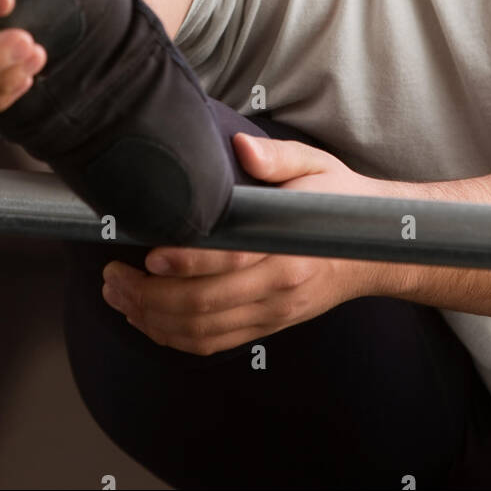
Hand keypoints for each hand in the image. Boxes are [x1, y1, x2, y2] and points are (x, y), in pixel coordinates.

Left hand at [101, 133, 383, 354]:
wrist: (377, 251)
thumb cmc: (341, 203)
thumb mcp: (318, 167)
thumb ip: (278, 158)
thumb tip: (241, 148)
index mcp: (291, 249)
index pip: (231, 261)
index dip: (186, 262)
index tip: (148, 252)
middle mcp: (280, 289)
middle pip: (204, 306)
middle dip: (149, 296)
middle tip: (112, 276)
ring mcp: (272, 313)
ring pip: (202, 331)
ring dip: (152, 319)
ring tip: (117, 295)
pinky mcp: (267, 327)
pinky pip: (213, 342)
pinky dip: (172, 336)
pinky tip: (146, 316)